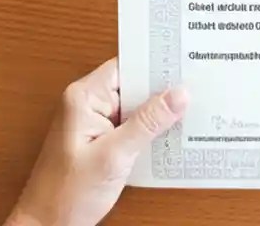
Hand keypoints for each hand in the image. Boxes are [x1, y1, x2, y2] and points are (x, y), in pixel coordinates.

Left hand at [6, 59, 188, 225]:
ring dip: (157, 115)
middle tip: (194, 96)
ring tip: (185, 118)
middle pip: (134, 85)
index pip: (126, 66)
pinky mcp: (101, 140)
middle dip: (162, 92)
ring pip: (136, 107)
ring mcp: (94, 122)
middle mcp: (87, 104)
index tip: (184, 65)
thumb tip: (178, 94)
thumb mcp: (114, 156)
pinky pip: (131, 126)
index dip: (155, 64)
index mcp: (83, 97)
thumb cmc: (66, 194)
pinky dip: (149, 132)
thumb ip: (147, 123)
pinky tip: (166, 139)